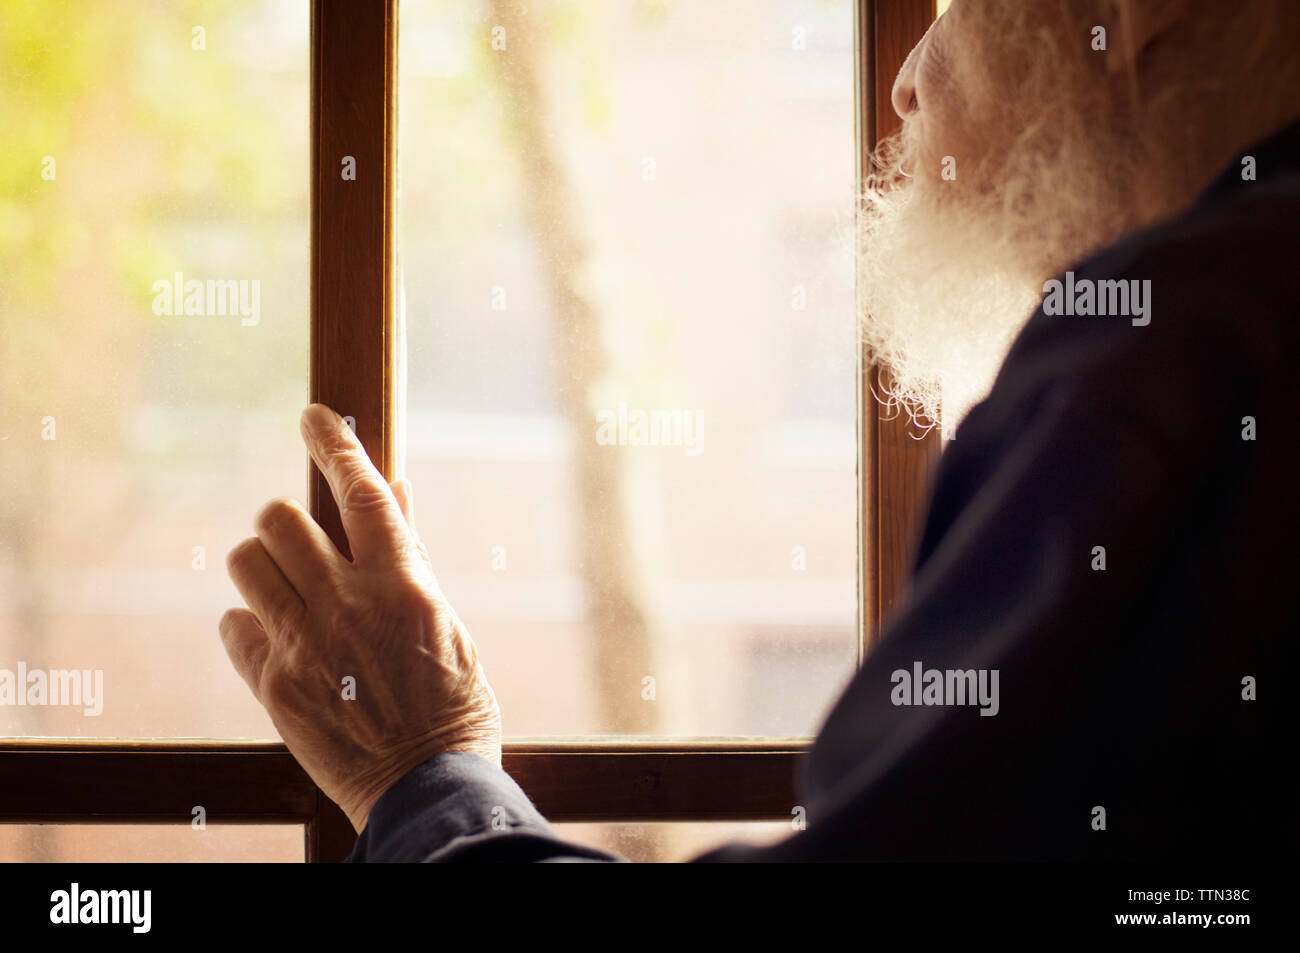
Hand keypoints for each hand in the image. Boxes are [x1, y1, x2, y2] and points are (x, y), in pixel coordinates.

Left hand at [219, 404, 500, 831]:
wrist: (426, 788)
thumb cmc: (453, 705)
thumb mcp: (448, 623)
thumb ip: (413, 557)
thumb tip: (394, 490)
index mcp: (403, 586)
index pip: (361, 492)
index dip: (334, 443)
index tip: (314, 416)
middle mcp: (348, 606)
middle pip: (282, 518)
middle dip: (287, 520)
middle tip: (303, 541)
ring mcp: (305, 646)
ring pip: (247, 562)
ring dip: (265, 566)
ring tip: (288, 589)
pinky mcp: (273, 686)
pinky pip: (234, 626)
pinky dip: (251, 626)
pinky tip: (281, 642)